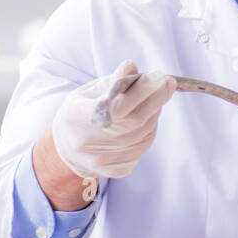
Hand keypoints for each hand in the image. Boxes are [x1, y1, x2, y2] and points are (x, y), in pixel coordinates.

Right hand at [51, 59, 177, 179]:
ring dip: (155, 112)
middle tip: (168, 82)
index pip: (116, 106)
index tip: (159, 75)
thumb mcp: (89, 91)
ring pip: (144, 133)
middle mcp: (88, 143)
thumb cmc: (82, 111)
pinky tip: (146, 118)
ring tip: (156, 97)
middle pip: (135, 120)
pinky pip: (143, 146)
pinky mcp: (116, 170)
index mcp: (77, 117)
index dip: (141, 91)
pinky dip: (149, 129)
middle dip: (156, 98)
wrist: (69, 148)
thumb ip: (112, 80)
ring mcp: (103, 160)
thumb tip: (131, 67)